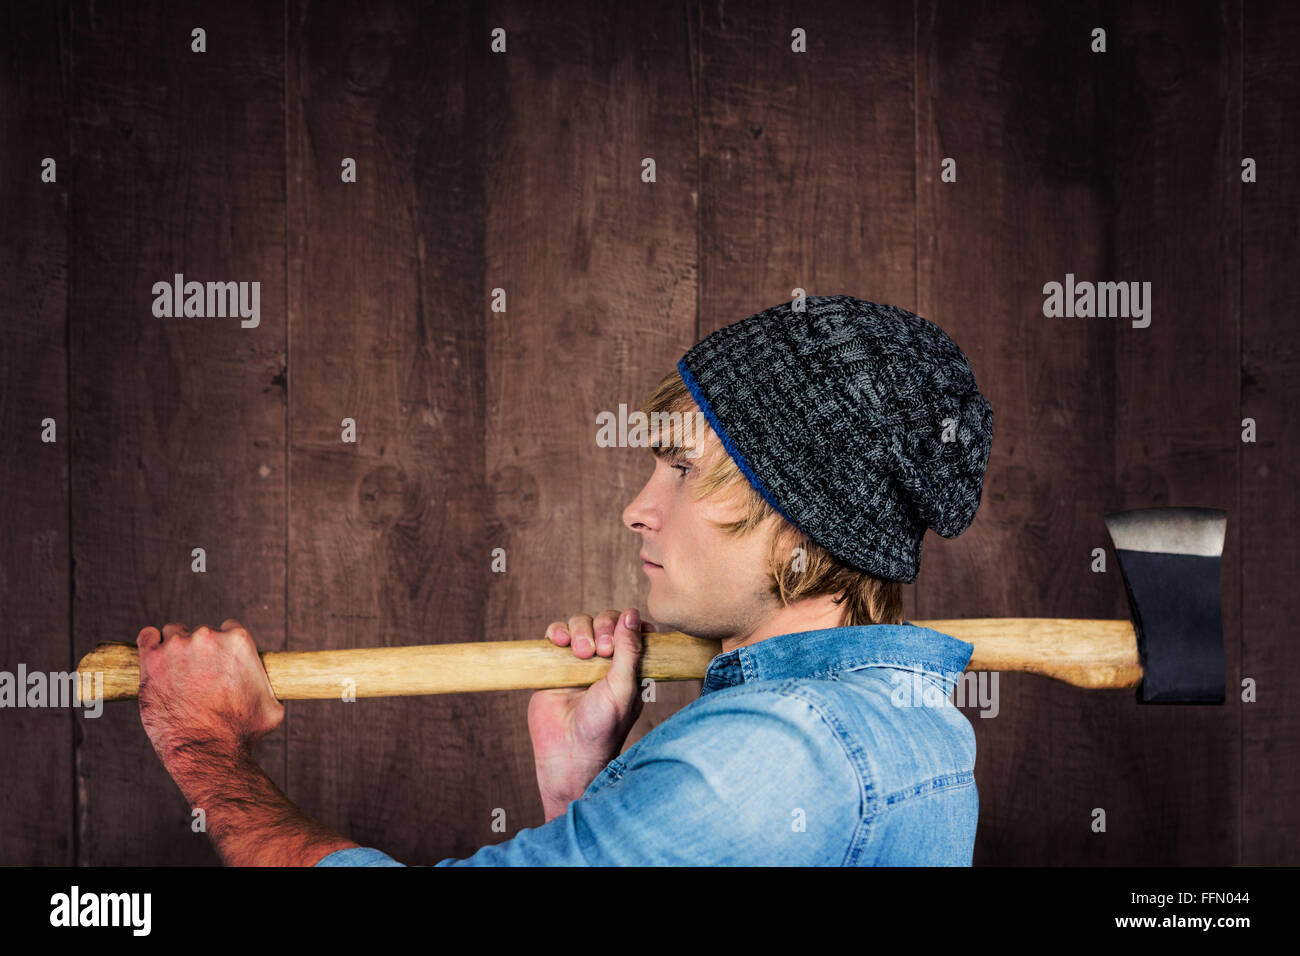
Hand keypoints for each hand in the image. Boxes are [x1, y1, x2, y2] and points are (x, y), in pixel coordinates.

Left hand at [136, 620, 284, 769]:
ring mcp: (177, 647)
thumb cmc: (242, 732)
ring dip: (175, 649)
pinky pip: (147, 637)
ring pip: (173, 634)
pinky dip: (150, 644)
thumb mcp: (272, 705)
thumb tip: (272, 684)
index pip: (229, 629)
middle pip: (201, 633)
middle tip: (198, 677)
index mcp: (238, 641)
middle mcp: (208, 637)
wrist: (208, 751)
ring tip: (176, 674)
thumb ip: (268, 684)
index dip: (224, 648)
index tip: (219, 663)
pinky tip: (154, 657)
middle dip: (200, 652)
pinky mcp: (152, 660)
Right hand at [528, 608, 649, 820]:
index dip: (627, 625)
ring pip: (580, 623)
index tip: (621, 641)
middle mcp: (605, 660)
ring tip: (580, 652)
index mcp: (628, 665)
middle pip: (605, 620)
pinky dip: (558, 631)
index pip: (631, 628)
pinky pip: (556, 634)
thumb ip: (629, 650)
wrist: (568, 752)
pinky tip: (560, 642)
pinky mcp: (554, 665)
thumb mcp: (624, 688)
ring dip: (580, 629)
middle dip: (603, 627)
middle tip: (601, 651)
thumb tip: (632, 613)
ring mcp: (578, 661)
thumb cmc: (603, 727)